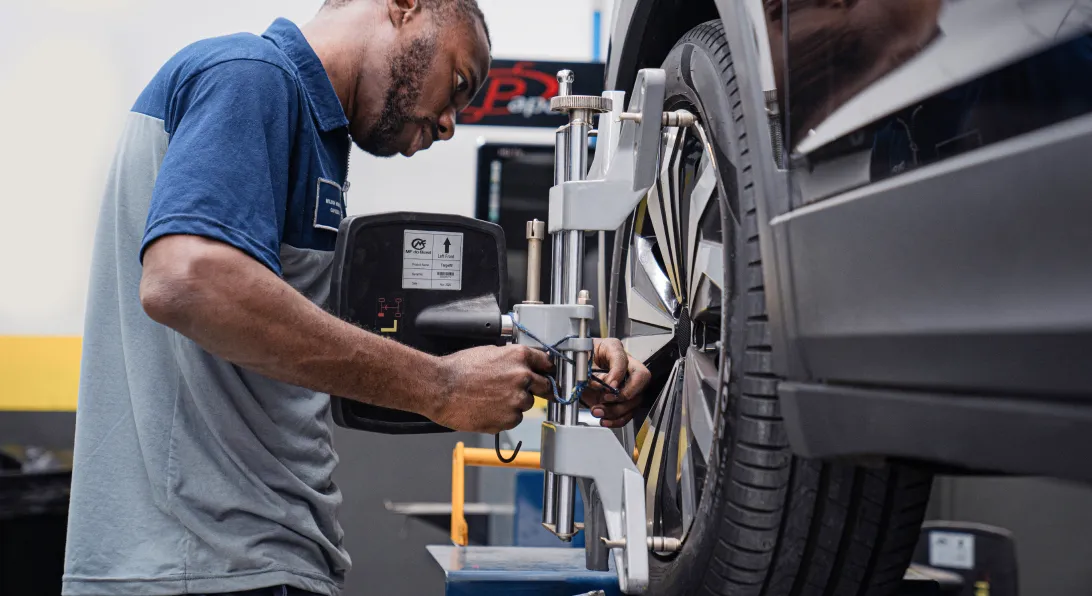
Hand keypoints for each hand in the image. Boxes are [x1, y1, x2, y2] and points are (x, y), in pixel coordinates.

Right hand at [431, 345, 553, 433]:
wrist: (440, 389)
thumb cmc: (459, 369)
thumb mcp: (489, 352)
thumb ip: (511, 358)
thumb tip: (521, 364)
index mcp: (519, 357)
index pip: (547, 363)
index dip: (546, 370)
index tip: (547, 375)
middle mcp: (523, 378)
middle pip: (546, 386)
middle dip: (539, 389)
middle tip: (523, 391)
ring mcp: (518, 400)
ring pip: (527, 404)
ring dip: (516, 403)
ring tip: (492, 399)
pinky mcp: (509, 419)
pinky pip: (514, 419)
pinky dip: (505, 416)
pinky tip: (488, 409)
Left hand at [581, 338, 650, 427]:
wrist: (572, 370)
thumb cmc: (576, 360)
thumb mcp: (579, 362)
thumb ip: (591, 372)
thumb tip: (604, 386)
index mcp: (612, 348)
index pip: (623, 359)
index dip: (618, 373)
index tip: (608, 385)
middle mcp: (624, 365)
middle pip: (640, 379)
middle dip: (625, 394)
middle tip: (606, 398)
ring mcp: (626, 383)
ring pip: (635, 400)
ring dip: (616, 410)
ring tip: (597, 411)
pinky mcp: (621, 399)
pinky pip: (628, 413)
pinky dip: (617, 420)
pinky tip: (604, 420)